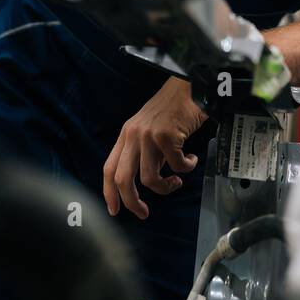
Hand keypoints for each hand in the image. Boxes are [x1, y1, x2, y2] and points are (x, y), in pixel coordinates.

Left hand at [103, 76, 206, 218]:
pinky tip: (191, 159)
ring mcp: (149, 135)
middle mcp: (133, 135)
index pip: (108, 168)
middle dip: (131, 202)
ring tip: (176, 180)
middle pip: (123, 179)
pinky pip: (177, 166)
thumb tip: (148, 180)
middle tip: (143, 212)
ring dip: (165, 187)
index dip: (108, 192)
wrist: (189, 86)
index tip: (114, 210)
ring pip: (149, 178)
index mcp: (126, 135)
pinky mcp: (167, 136)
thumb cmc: (172, 109)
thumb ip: (144, 152)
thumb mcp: (149, 129)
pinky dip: (187, 168)